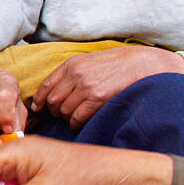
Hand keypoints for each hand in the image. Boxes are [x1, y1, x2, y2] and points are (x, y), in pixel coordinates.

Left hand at [31, 46, 183, 129]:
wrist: (144, 64)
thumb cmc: (117, 65)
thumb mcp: (90, 61)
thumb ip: (71, 74)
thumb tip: (51, 93)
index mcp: (71, 64)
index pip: (45, 86)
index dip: (39, 100)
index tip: (39, 109)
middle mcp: (76, 75)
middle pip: (52, 101)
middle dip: (54, 111)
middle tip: (62, 114)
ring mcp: (86, 87)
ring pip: (63, 111)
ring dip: (67, 118)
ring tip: (75, 117)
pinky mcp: (98, 99)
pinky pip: (77, 118)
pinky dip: (76, 123)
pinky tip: (81, 122)